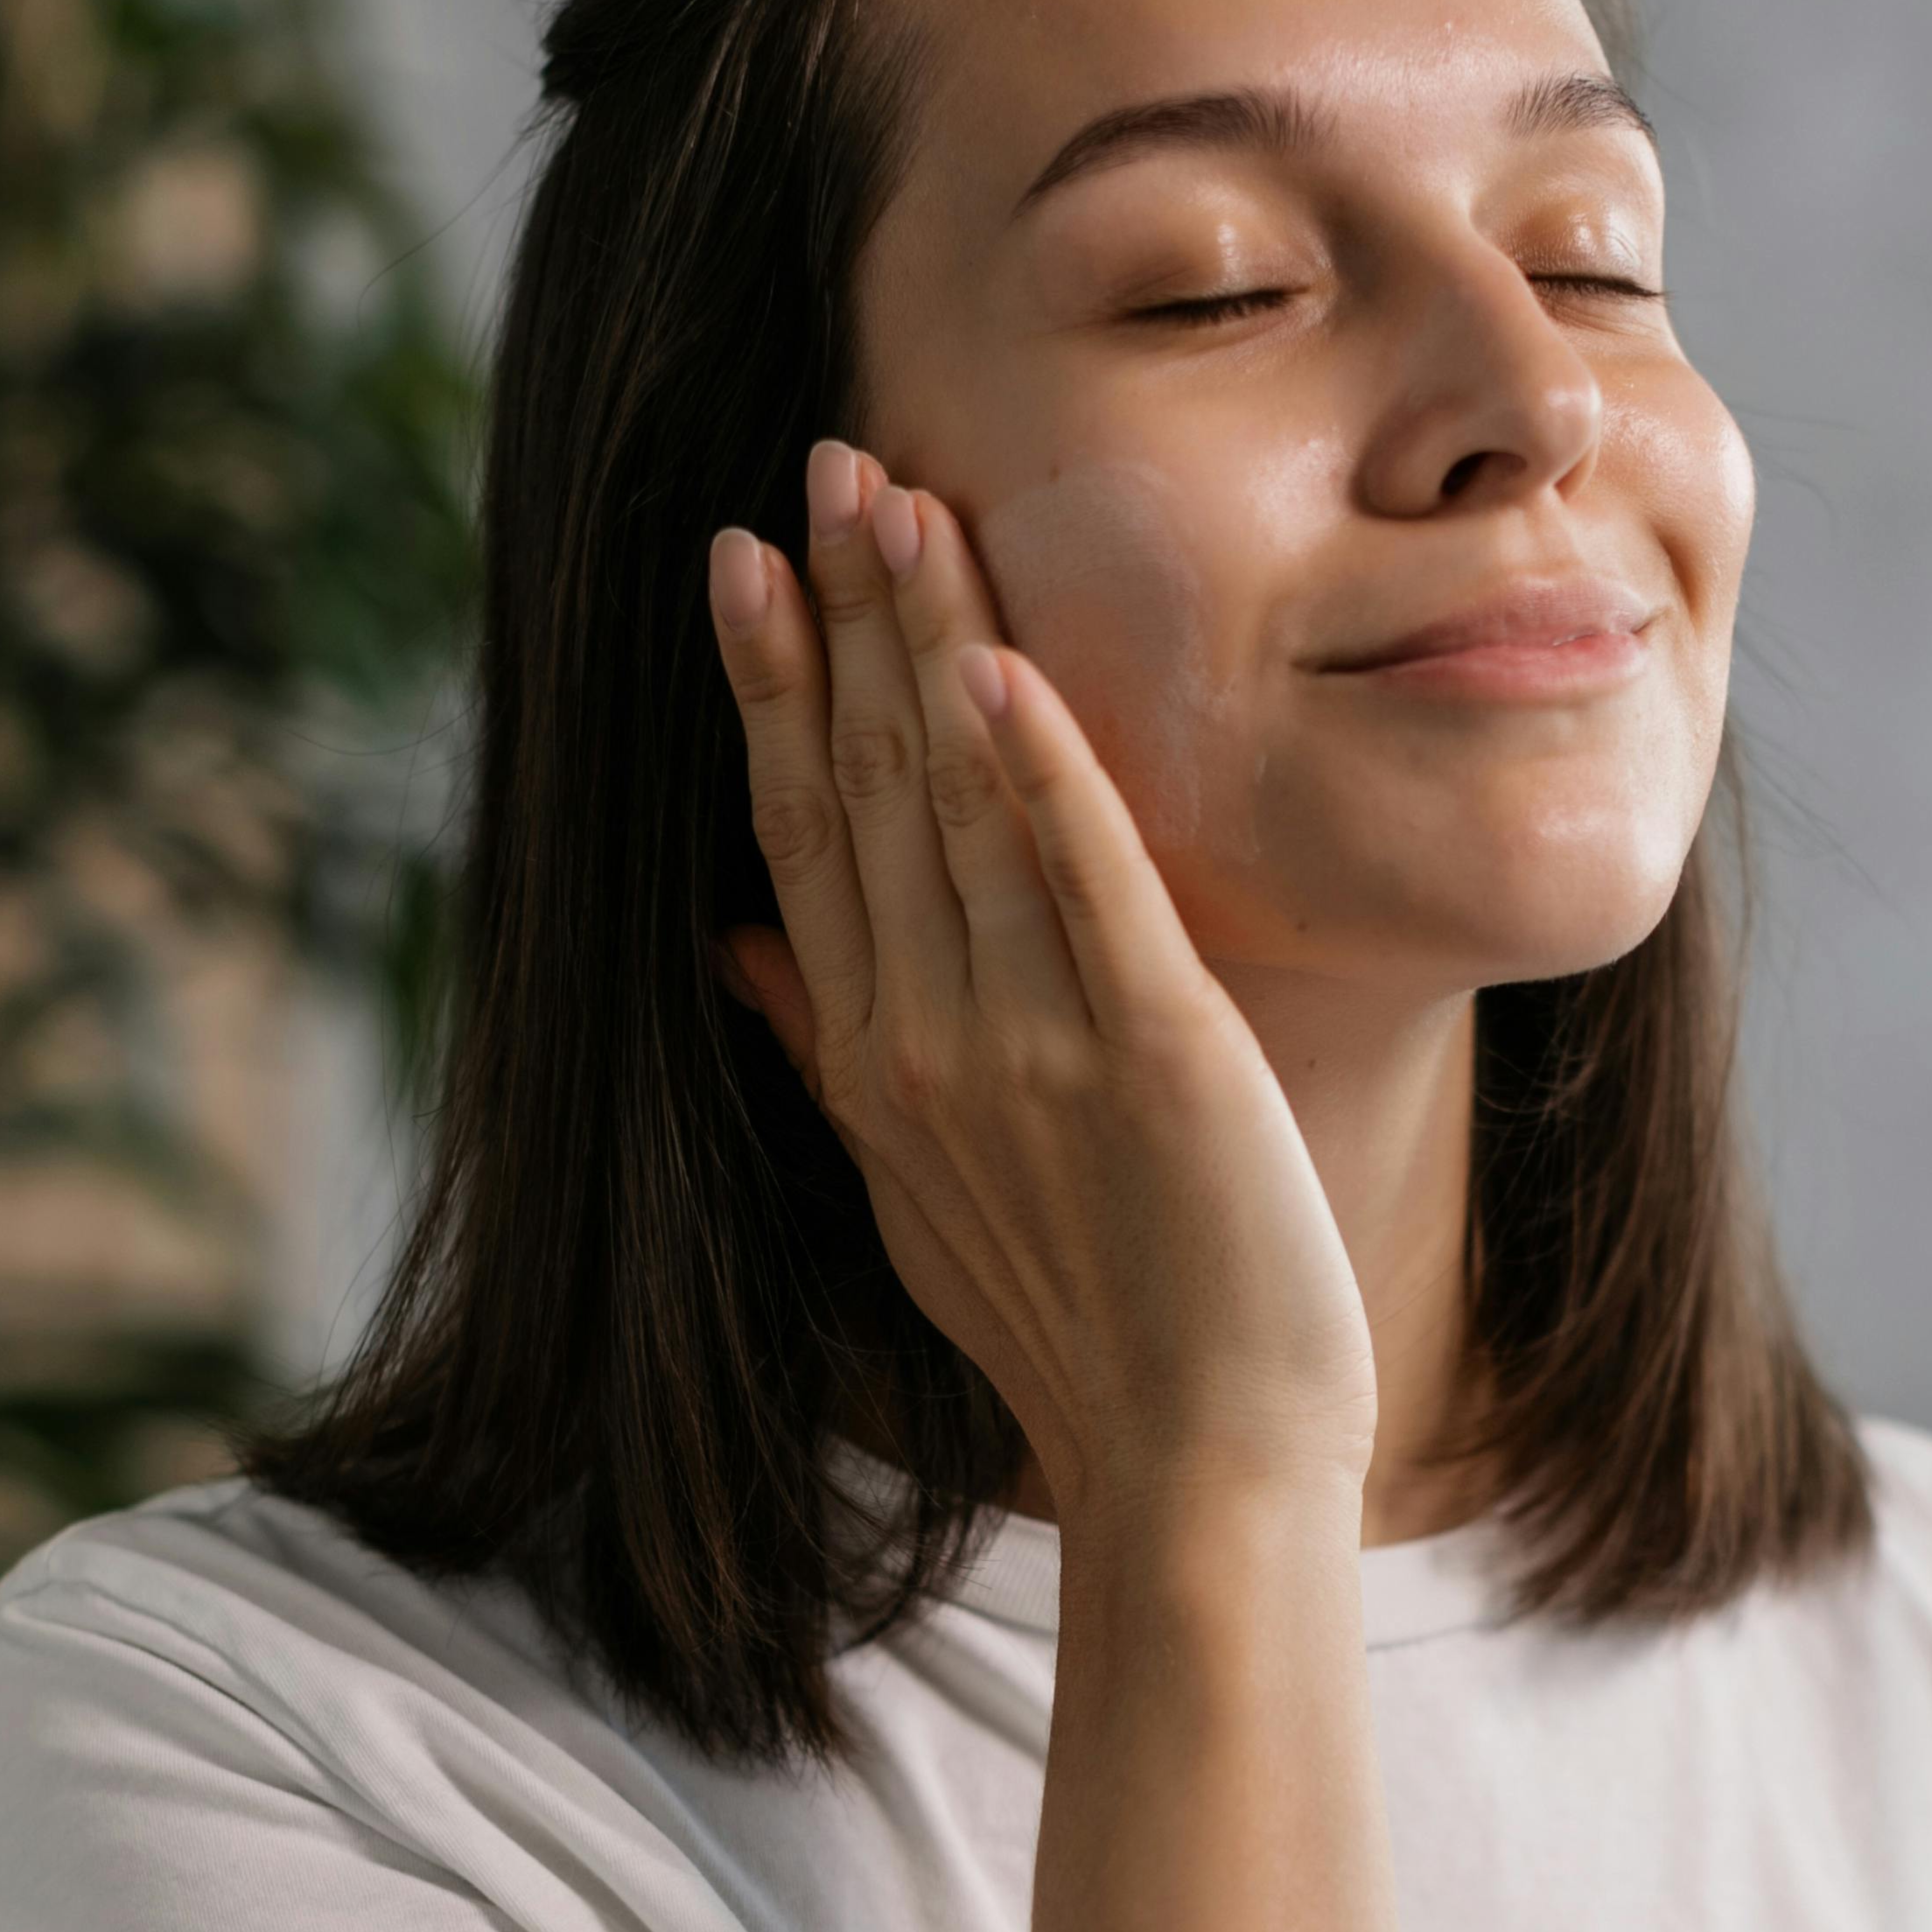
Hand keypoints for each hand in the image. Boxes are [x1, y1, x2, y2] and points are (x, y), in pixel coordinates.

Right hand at [706, 441, 1375, 1528]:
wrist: (1196, 1468)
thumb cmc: (1079, 1334)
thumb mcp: (916, 1200)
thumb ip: (827, 1057)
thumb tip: (736, 945)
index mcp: (876, 1067)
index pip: (801, 835)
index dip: (772, 690)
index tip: (742, 560)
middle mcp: (929, 1046)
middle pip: (867, 792)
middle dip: (843, 619)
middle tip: (825, 463)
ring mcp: (1033, 1053)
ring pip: (962, 810)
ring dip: (932, 647)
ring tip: (903, 503)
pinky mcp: (1154, 1062)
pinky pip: (1087, 893)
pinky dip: (1049, 778)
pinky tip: (1008, 665)